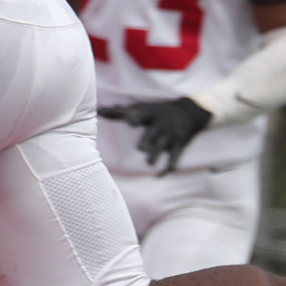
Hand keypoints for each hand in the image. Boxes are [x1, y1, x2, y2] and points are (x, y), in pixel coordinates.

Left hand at [98, 97, 213, 173]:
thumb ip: (119, 112)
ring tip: (149, 163)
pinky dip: (168, 168)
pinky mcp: (180, 143)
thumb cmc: (156, 112)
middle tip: (141, 148)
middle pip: (153, 133)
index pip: (143, 114)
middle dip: (147, 140)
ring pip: (163, 146)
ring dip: (155, 155)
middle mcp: (161, 123)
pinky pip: (175, 157)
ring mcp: (171, 134)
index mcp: (150, 114)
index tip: (130, 121)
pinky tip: (158, 176)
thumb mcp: (141, 109)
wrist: (188, 112)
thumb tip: (97, 111)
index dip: (137, 117)